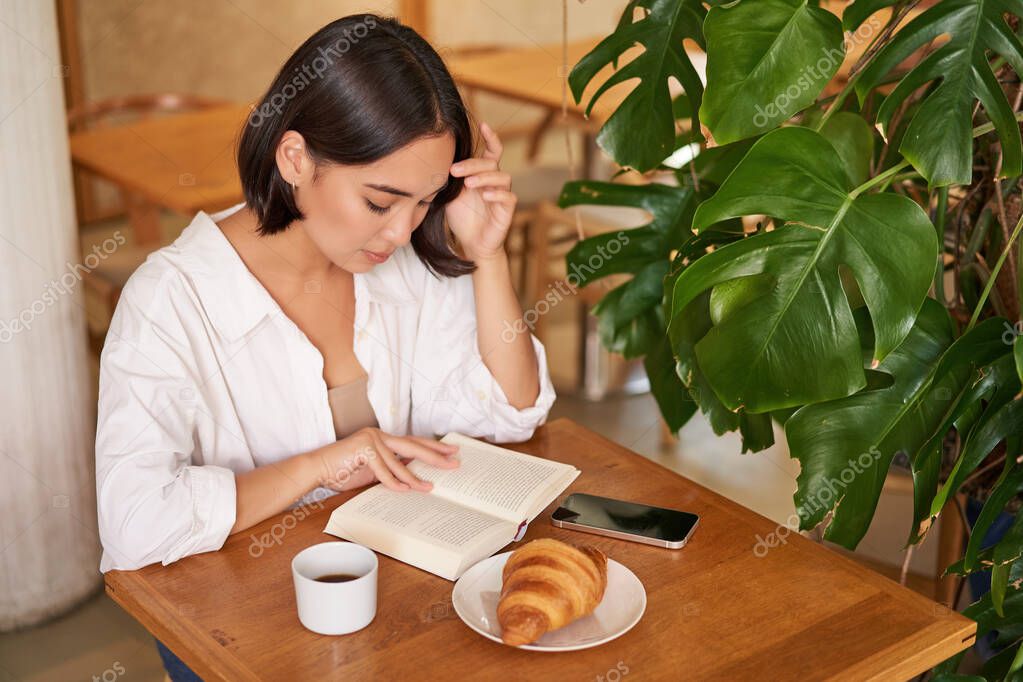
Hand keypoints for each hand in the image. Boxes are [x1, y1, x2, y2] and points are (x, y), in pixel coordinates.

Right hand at [315, 427, 459, 491]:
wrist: (317, 469)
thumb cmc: (343, 471)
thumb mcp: (373, 471)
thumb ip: (391, 469)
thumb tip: (415, 478)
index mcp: (383, 438)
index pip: (413, 441)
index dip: (433, 447)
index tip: (451, 451)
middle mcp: (379, 435)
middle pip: (413, 446)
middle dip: (435, 455)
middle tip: (454, 462)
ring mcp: (371, 439)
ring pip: (399, 462)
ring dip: (415, 477)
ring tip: (431, 487)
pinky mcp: (363, 448)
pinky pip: (383, 470)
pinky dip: (394, 482)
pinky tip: (405, 490)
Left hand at [446, 121, 515, 261]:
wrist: (471, 244)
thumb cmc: (462, 217)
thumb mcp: (451, 194)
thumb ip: (449, 179)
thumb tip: (433, 160)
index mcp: (483, 174)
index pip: (492, 152)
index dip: (490, 137)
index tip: (483, 124)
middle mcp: (495, 182)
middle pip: (491, 163)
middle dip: (473, 164)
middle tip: (454, 171)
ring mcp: (503, 195)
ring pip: (502, 177)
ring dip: (484, 177)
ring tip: (468, 184)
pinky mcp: (507, 211)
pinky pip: (508, 197)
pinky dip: (497, 195)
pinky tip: (485, 196)